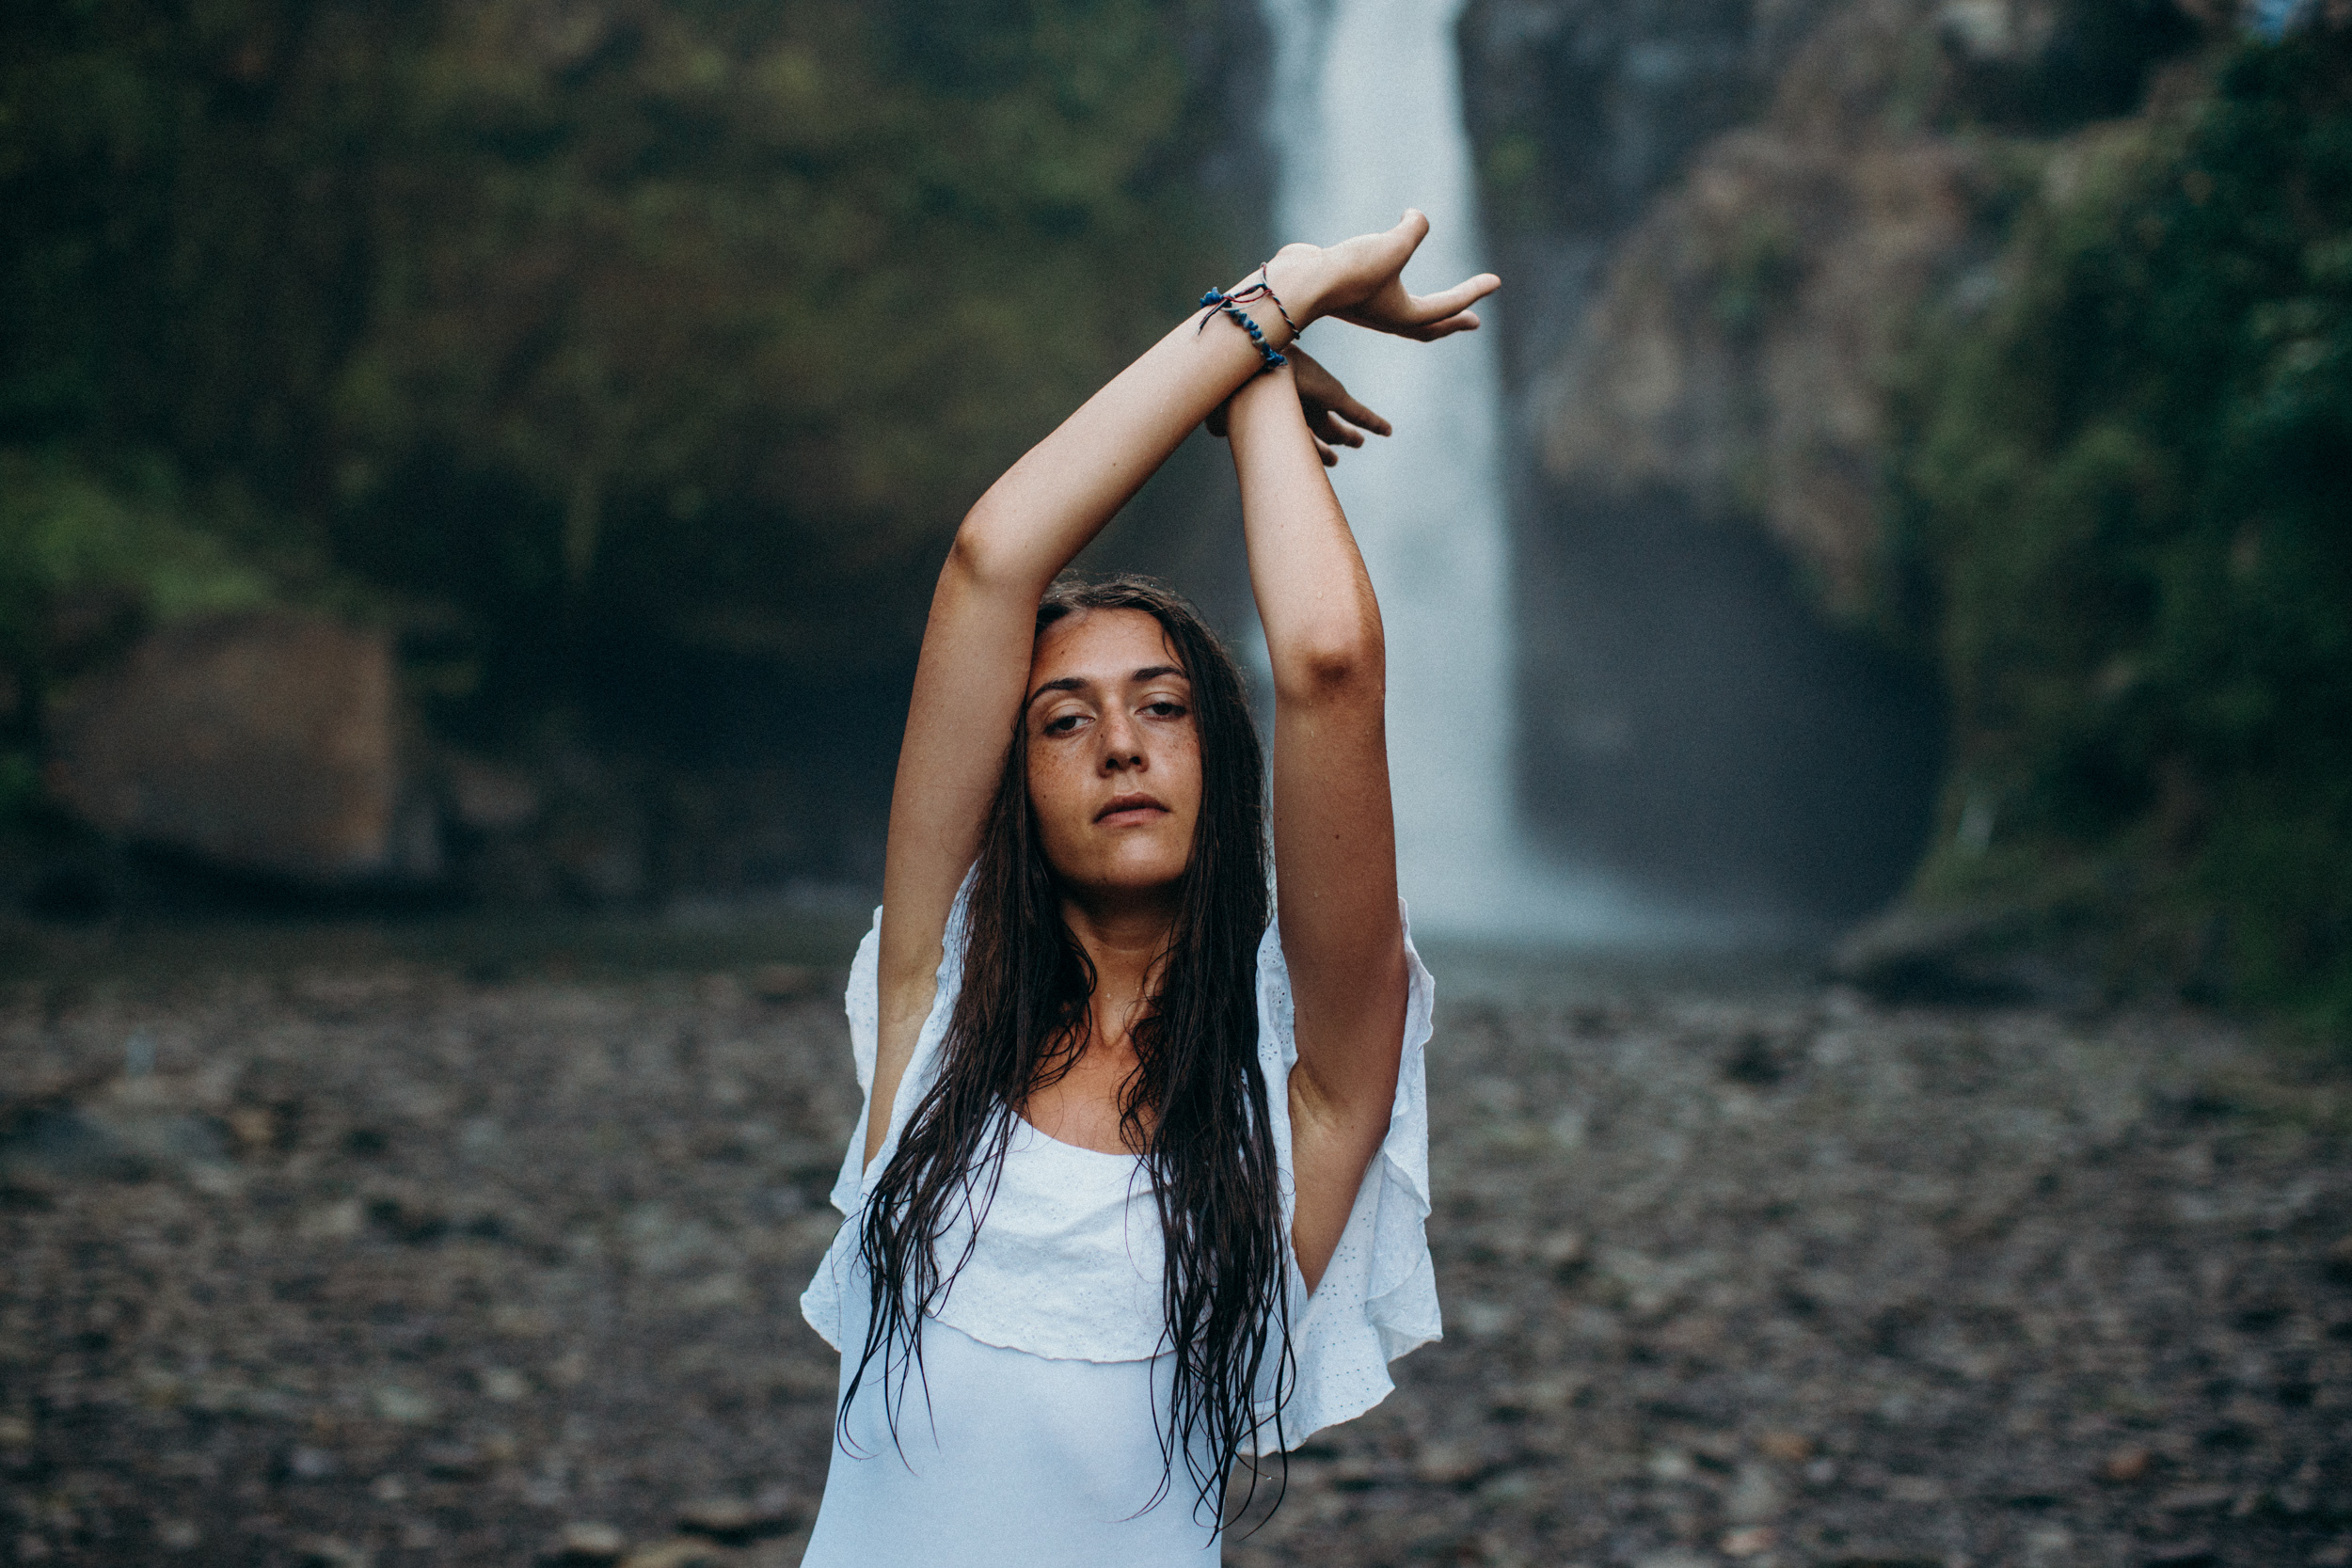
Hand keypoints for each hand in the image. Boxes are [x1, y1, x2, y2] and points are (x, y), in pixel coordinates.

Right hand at [1205, 346, 1390, 465]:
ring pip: (1338, 428)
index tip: (1309, 459)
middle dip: (1327, 443)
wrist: (1254, 366)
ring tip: (1358, 442)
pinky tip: (1387, 431)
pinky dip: (1373, 423)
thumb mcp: (1222, 410)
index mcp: (1278, 409)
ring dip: (1348, 436)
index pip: (1295, 434)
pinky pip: (1359, 414)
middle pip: (1318, 430)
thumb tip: (1212, 429)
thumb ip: (1217, 421)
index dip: (1303, 448)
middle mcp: (1299, 405)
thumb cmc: (1235, 388)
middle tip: (1335, 459)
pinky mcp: (1334, 395)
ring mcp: (1318, 401)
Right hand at [1272, 209, 1497, 341]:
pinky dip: (1395, 286)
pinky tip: (1391, 267)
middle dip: (1452, 322)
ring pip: (1403, 315)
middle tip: (1473, 321)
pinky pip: (1381, 292)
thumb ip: (1414, 229)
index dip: (1474, 291)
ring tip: (1435, 302)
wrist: (1298, 284)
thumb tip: (1415, 216)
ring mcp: (1367, 308)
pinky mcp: (1349, 293)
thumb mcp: (1392, 246)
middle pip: (1428, 326)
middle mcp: (1388, 318)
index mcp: (1406, 316)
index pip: (1450, 305)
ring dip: (1424, 311)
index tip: (1496, 281)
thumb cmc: (1348, 272)